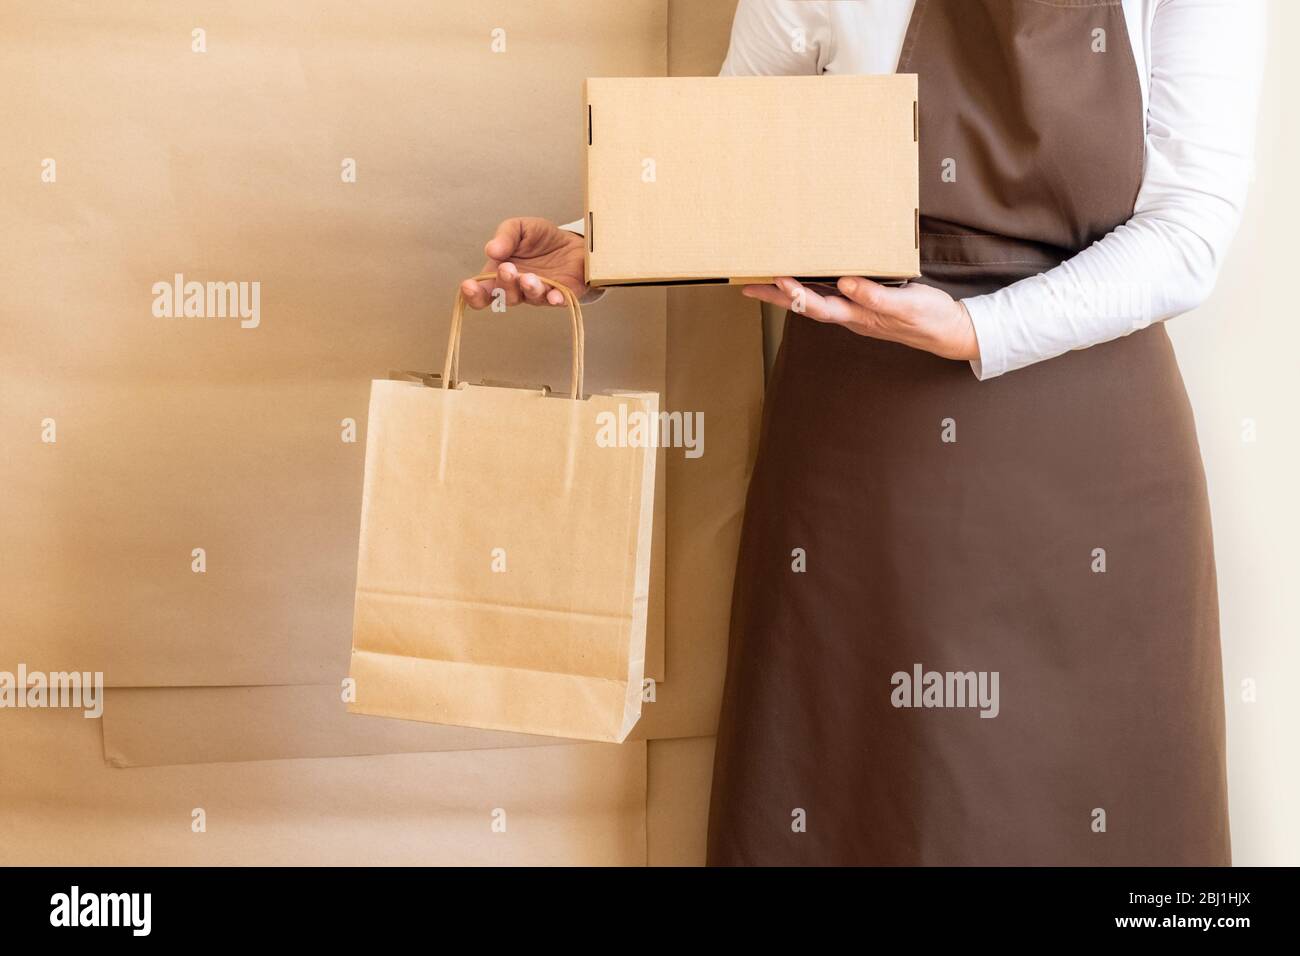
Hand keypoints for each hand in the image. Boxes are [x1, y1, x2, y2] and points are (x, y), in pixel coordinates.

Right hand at [459, 217, 587, 308]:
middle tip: (507, 268)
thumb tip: (491, 250)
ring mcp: (540, 294)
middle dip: (504, 284)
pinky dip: (555, 299)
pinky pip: (558, 301)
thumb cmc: (540, 238)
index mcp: (500, 274)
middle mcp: (518, 289)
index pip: (482, 291)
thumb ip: (505, 236)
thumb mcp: (520, 228)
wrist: (572, 240)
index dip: (473, 293)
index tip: (468, 285)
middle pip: (505, 296)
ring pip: (530, 298)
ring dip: (528, 289)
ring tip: (528, 278)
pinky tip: (554, 296)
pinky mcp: (563, 294)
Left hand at [742, 276, 979, 361]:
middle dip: (778, 297)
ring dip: (789, 294)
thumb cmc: (929, 318)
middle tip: (750, 286)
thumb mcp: (906, 306)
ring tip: (766, 283)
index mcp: (859, 316)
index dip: (797, 294)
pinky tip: (805, 281)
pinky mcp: (864, 306)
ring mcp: (856, 313)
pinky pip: (830, 298)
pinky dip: (812, 289)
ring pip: (815, 303)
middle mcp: (851, 316)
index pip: (819, 306)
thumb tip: (846, 284)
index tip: (778, 279)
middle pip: (807, 306)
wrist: (949, 332)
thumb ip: (876, 297)